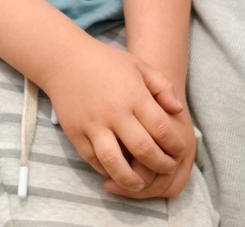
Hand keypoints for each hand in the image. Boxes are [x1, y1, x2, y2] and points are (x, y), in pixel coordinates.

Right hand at [45, 39, 188, 193]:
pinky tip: (116, 173)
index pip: (161, 129)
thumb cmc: (107, 62)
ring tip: (140, 185)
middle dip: (159, 165)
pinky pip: (93, 160)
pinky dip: (106, 170)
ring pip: (114, 162)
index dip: (173, 145)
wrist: (65, 60)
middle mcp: (115, 113)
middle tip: (166, 170)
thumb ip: (162, 87)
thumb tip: (178, 111)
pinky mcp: (76, 134)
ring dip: (130, 179)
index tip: (179, 152)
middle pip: (143, 150)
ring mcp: (93, 125)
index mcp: (134, 96)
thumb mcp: (139, 66)